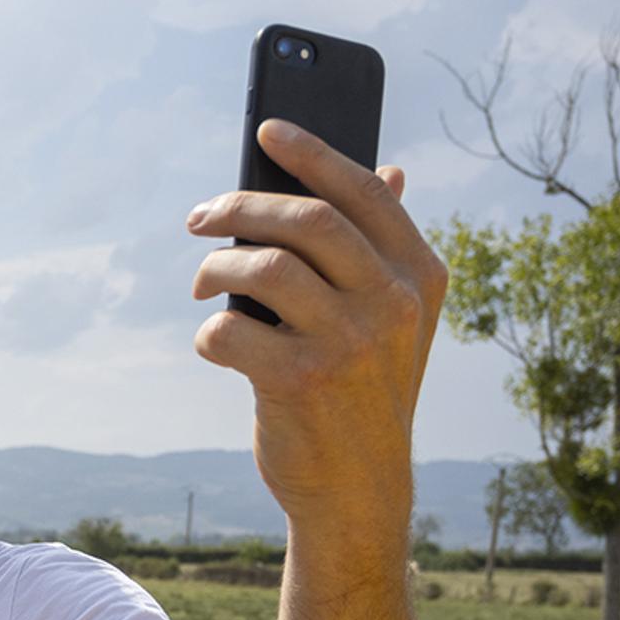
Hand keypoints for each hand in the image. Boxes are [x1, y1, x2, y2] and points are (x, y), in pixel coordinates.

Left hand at [187, 121, 446, 526]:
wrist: (358, 490)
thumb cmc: (364, 394)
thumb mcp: (396, 321)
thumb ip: (386, 249)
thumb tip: (389, 167)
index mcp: (420, 278)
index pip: (366, 192)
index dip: (313, 154)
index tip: (267, 129)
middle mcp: (392, 304)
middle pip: (307, 221)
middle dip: (241, 207)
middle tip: (199, 218)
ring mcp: (349, 343)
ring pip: (262, 267)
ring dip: (215, 269)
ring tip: (200, 285)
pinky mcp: (299, 381)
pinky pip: (228, 330)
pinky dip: (209, 332)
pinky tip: (217, 346)